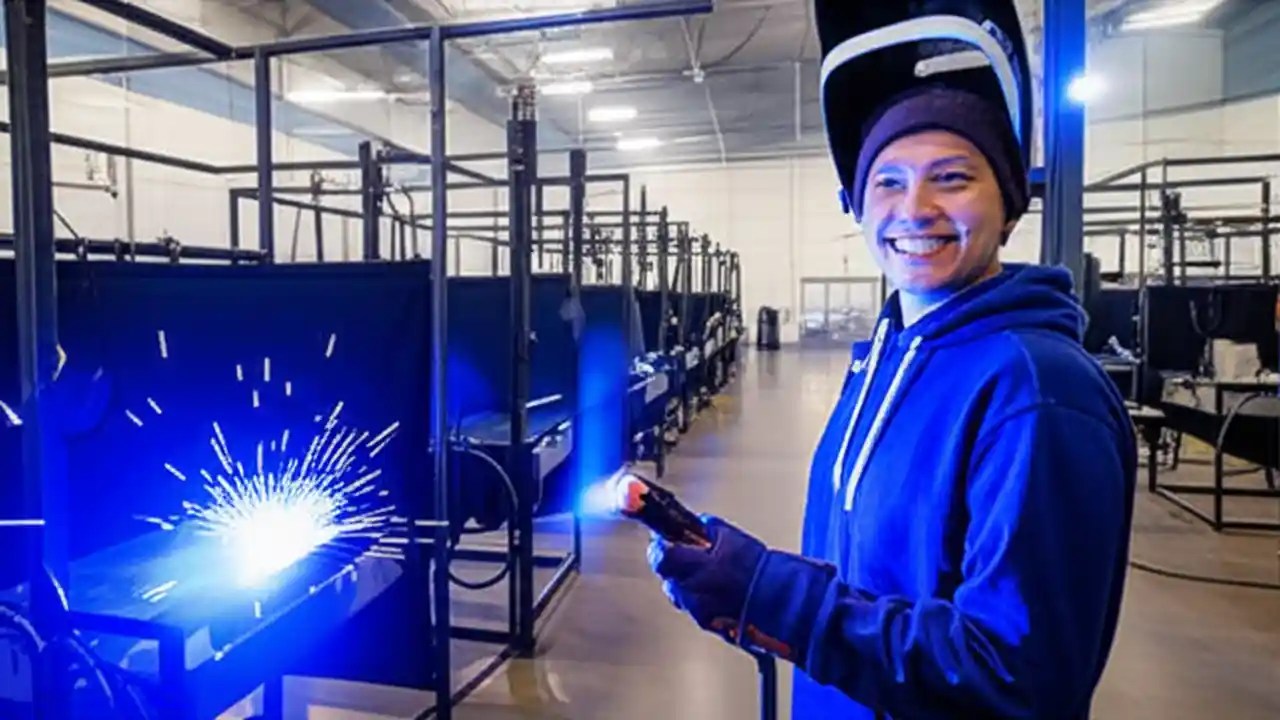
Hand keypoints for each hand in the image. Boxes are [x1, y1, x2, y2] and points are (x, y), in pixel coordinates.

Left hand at [647, 516, 765, 635]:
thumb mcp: (729, 535)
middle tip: (689, 558)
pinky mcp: (706, 623)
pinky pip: (693, 607)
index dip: (660, 548)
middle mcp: (694, 589)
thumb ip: (702, 529)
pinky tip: (717, 592)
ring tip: (710, 576)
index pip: (661, 556)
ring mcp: (698, 609)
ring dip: (687, 583)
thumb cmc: (758, 568)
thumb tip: (687, 526)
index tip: (664, 541)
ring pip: (679, 593)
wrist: (779, 600)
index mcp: (699, 564)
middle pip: (667, 576)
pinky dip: (700, 598)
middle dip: (674, 566)